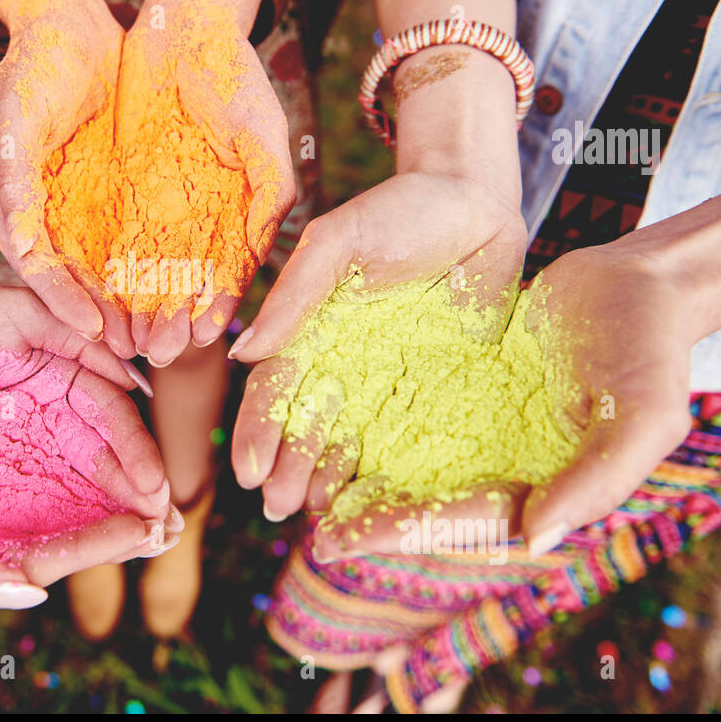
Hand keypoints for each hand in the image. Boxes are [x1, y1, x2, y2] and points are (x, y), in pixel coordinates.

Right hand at [0, 0, 126, 344]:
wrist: (69, 23)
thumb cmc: (33, 64)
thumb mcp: (14, 116)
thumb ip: (14, 180)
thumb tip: (19, 246)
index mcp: (7, 200)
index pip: (34, 264)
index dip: (61, 300)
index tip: (93, 330)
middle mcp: (40, 210)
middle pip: (71, 275)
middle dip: (102, 315)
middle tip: (137, 352)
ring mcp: (75, 200)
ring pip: (103, 261)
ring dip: (128, 298)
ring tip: (160, 334)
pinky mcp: (108, 188)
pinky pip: (131, 232)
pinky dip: (148, 261)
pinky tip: (176, 285)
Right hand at [0, 368, 167, 619]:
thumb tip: (27, 593)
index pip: (42, 562)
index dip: (99, 547)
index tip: (154, 528)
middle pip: (53, 533)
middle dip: (111, 524)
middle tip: (171, 511)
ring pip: (44, 495)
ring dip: (96, 489)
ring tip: (148, 480)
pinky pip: (21, 451)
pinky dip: (63, 450)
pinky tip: (95, 444)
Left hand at [113, 0, 295, 363]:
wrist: (184, 29)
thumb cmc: (235, 78)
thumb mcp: (263, 133)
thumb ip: (269, 194)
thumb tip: (267, 251)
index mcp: (233, 215)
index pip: (223, 275)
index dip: (212, 307)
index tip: (199, 337)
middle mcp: (193, 219)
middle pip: (177, 284)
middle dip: (167, 321)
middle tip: (155, 355)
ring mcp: (153, 206)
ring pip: (139, 269)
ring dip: (133, 306)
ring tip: (124, 339)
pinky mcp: (115, 187)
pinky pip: (104, 235)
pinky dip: (100, 268)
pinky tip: (93, 295)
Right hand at [229, 170, 527, 521]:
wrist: (479, 207)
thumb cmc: (402, 212)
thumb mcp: (340, 242)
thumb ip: (295, 295)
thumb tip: (241, 352)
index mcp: (310, 332)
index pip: (274, 390)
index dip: (258, 430)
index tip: (248, 471)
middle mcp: (343, 366)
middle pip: (307, 427)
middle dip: (288, 468)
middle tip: (280, 506)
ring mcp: (388, 385)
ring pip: (350, 443)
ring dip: (329, 479)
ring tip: (317, 514)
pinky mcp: (436, 394)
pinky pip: (407, 440)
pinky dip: (389, 473)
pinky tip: (376, 502)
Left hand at [300, 243, 693, 561]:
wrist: (640, 283)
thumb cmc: (651, 349)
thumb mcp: (642, 417)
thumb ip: (596, 481)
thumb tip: (533, 539)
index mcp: (541, 486)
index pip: (460, 521)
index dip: (398, 532)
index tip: (337, 539)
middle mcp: (503, 465)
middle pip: (420, 499)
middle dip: (360, 513)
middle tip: (295, 521)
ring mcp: (480, 426)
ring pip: (403, 458)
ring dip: (350, 472)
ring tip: (290, 481)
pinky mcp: (463, 388)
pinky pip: (405, 409)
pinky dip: (364, 420)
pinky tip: (317, 423)